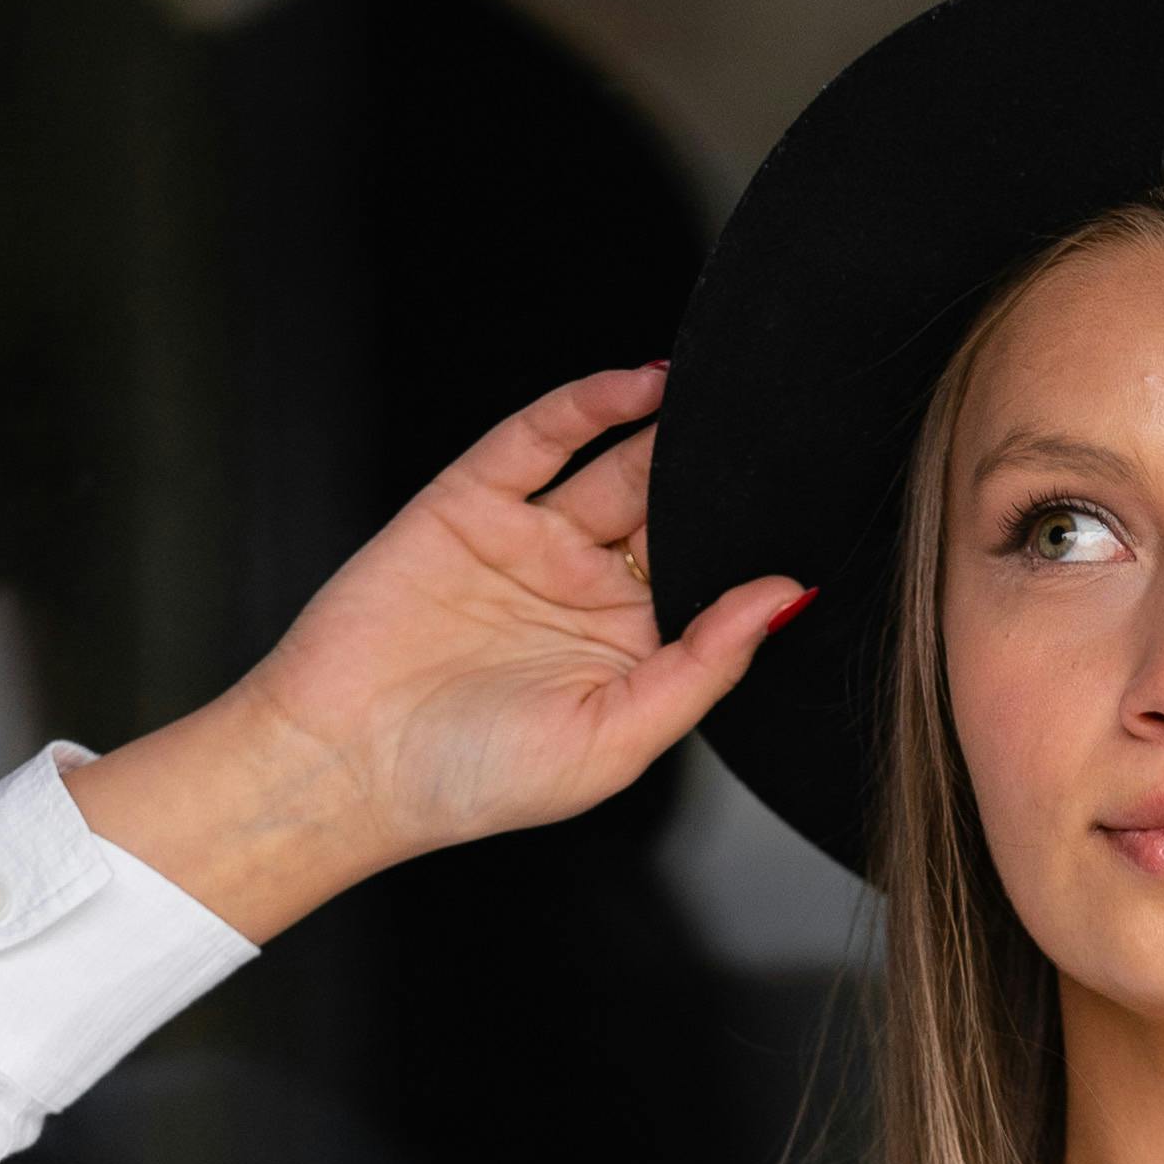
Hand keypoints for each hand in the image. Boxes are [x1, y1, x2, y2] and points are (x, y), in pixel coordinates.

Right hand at [196, 360, 805, 885]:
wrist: (343, 763)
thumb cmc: (474, 778)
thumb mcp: (618, 738)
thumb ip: (705, 666)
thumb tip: (786, 598)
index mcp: (630, 651)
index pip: (711, 580)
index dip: (755, 547)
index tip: (820, 509)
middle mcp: (586, 591)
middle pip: (671, 513)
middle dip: (722, 477)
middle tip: (784, 433)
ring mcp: (530, 541)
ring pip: (617, 466)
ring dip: (670, 433)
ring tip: (728, 396)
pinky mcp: (471, 501)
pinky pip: (540, 438)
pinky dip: (592, 404)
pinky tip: (646, 384)